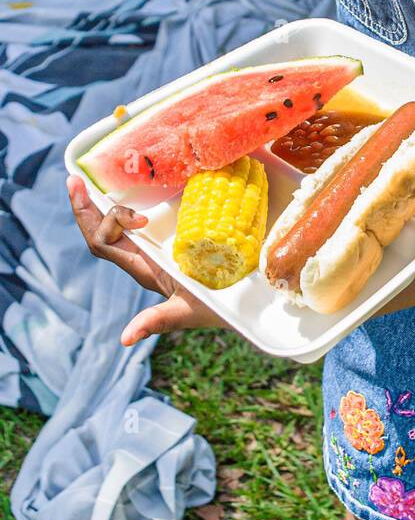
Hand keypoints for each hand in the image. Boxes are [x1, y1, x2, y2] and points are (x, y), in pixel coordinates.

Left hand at [67, 176, 227, 345]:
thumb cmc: (214, 307)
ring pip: (116, 224)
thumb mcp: (186, 312)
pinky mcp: (170, 235)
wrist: (236, 301)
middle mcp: (140, 256)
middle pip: (100, 232)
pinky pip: (140, 218)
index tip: (129, 212)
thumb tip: (124, 339)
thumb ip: (158, 320)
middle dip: (84, 208)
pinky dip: (132, 201)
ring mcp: (153, 245)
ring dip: (103, 205)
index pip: (103, 244)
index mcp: (141, 268)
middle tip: (74, 180)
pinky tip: (135, 186)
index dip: (99, 222)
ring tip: (90, 181)